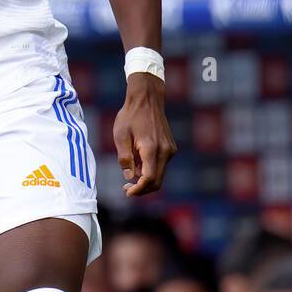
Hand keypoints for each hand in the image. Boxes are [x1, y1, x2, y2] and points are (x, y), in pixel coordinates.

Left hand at [113, 72, 176, 196]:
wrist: (147, 99)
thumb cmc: (130, 116)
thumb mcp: (120, 136)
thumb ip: (125, 158)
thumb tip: (130, 177)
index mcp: (151, 149)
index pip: (149, 179)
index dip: (138, 190)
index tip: (127, 192)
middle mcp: (165, 151)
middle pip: (157, 181)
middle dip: (142, 189)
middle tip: (126, 188)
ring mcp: (170, 149)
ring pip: (160, 174)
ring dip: (145, 179)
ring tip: (130, 169)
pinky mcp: (171, 148)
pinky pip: (161, 165)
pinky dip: (150, 169)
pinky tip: (138, 160)